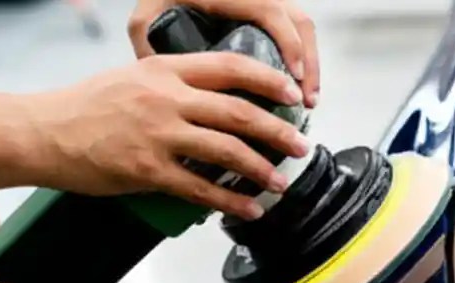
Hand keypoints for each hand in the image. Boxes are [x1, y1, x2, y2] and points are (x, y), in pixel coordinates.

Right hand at [29, 53, 309, 219]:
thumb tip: (208, 100)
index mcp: (164, 70)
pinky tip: (249, 210)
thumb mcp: (130, 78)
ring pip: (226, 152)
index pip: (230, 67)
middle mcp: (165, 99)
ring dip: (261, 169)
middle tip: (299, 145)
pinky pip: (200, 190)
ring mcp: (157, 135)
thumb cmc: (82, 107)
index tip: (292, 92)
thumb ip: (169, 84)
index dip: (268, 79)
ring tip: (280, 182)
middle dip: (277, 131)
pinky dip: (230, 202)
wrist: (41, 133)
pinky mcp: (147, 171)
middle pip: (238, 112)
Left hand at [129, 0, 319, 107]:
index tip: (292, 78)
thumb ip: (148, 45)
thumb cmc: (155, 0)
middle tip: (305, 100)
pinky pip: (294, 29)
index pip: (268, 11)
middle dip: (308, 61)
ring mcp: (261, 1)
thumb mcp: (144, 19)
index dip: (287, 43)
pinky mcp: (265, 10)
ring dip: (310, 62)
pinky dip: (303, 56)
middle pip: (296, 20)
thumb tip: (172, 89)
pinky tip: (299, 85)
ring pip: (300, 25)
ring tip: (307, 99)